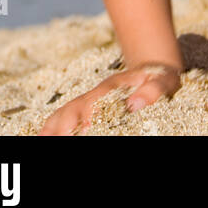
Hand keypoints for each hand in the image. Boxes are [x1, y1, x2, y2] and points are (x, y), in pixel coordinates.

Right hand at [38, 61, 182, 135]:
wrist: (152, 67)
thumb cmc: (161, 78)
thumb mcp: (165, 80)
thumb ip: (153, 90)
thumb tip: (136, 104)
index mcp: (113, 86)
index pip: (96, 103)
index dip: (88, 117)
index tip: (84, 130)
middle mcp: (95, 93)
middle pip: (73, 109)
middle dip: (65, 126)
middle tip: (62, 138)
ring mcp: (87, 100)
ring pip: (63, 113)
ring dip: (53, 128)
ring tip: (44, 140)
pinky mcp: (83, 107)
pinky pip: (61, 116)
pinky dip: (50, 126)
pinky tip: (42, 137)